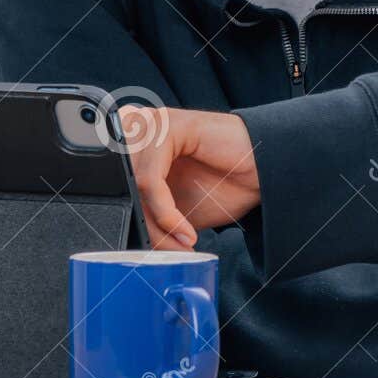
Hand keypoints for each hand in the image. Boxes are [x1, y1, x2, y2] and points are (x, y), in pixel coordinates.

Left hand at [119, 106, 260, 249]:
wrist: (265, 170)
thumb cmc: (222, 184)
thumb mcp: (176, 212)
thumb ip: (149, 219)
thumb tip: (128, 244)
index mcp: (131, 146)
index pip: (112, 188)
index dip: (129, 223)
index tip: (149, 253)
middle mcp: (136, 130)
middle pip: (121, 188)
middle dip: (144, 228)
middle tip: (167, 253)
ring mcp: (150, 125)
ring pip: (133, 186)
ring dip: (156, 225)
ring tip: (179, 244)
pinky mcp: (168, 127)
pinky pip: (150, 178)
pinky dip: (165, 213)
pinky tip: (185, 231)